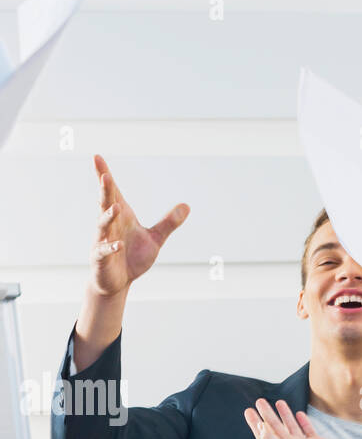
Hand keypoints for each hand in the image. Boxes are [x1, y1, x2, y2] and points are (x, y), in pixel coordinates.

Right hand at [89, 153, 189, 296]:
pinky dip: (110, 247)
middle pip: (106, 203)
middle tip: (104, 175)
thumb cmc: (132, 257)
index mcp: (121, 216)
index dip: (104, 175)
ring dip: (108, 216)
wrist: (118, 282)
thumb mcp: (155, 239)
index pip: (112, 192)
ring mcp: (103, 241)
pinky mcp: (100, 258)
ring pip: (103, 225)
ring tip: (116, 207)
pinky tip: (118, 245)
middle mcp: (110, 225)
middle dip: (104, 190)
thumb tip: (187, 206)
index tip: (97, 157)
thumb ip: (169, 223)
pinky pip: (104, 251)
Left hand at [244, 398, 348, 438]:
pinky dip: (302, 421)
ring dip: (284, 414)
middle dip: (267, 414)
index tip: (248, 410)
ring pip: (291, 426)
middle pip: (275, 427)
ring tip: (279, 402)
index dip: (255, 423)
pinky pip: (307, 429)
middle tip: (260, 401)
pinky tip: (299, 414)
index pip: (263, 434)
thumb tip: (259, 426)